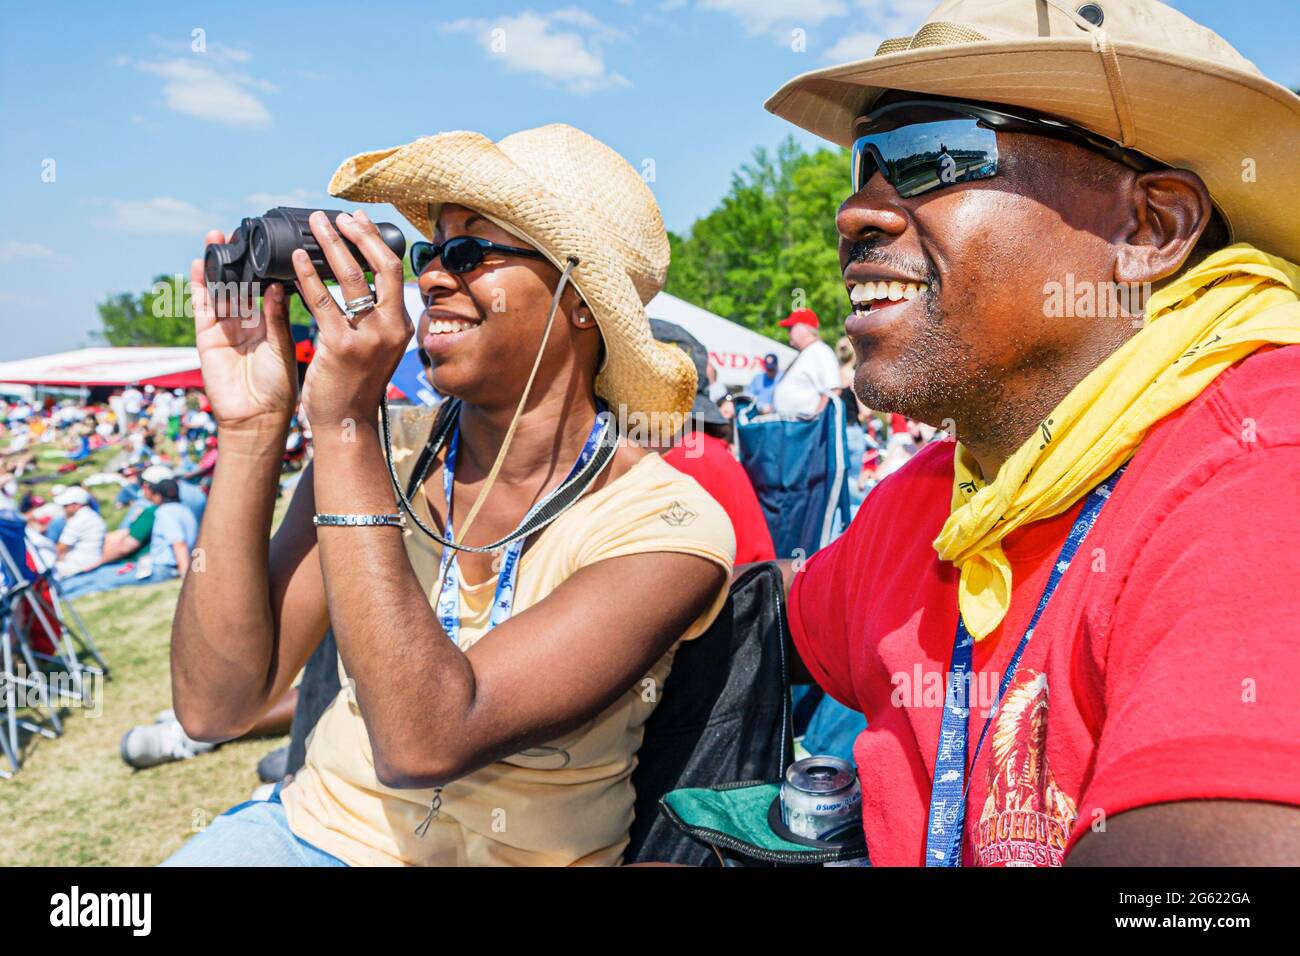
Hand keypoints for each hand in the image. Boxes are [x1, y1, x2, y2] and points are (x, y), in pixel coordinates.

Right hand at [189, 232, 297, 436]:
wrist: (257, 418)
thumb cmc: (278, 388)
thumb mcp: (282, 347)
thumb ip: (276, 317)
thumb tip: (276, 284)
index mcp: (271, 325)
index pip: (266, 289)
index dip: (265, 268)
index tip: (268, 245)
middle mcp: (248, 323)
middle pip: (241, 284)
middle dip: (240, 260)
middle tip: (241, 232)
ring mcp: (226, 329)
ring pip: (220, 290)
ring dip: (218, 265)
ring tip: (217, 236)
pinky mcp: (207, 337)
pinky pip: (202, 306)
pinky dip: (199, 286)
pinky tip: (199, 263)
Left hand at [293, 210, 411, 432]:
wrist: (346, 422)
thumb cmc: (354, 383)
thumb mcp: (375, 346)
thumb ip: (372, 317)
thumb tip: (356, 281)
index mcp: (400, 325)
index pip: (393, 271)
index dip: (374, 241)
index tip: (356, 220)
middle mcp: (391, 327)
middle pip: (382, 266)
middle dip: (358, 234)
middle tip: (336, 216)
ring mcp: (369, 337)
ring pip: (353, 277)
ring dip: (331, 245)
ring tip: (314, 226)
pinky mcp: (341, 346)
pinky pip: (323, 301)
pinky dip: (307, 275)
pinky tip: (294, 260)